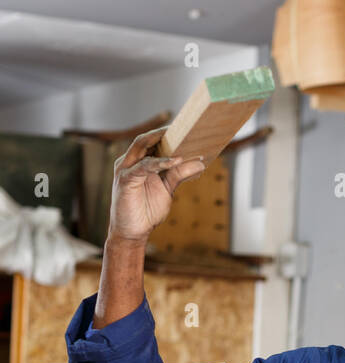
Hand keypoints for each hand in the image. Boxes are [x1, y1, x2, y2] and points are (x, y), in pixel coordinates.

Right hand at [107, 127, 205, 242]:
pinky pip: (144, 167)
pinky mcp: (126, 180)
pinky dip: (160, 162)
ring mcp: (125, 169)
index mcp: (138, 162)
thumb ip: (179, 175)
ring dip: (162, 142)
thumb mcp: (167, 190)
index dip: (167, 134)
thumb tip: (200, 163)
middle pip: (145, 139)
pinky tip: (175, 161)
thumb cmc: (146, 210)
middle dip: (163, 132)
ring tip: (182, 140)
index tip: (186, 130)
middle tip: (185, 129)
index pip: (151, 142)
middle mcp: (129, 162)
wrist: (133, 233)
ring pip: (142, 146)